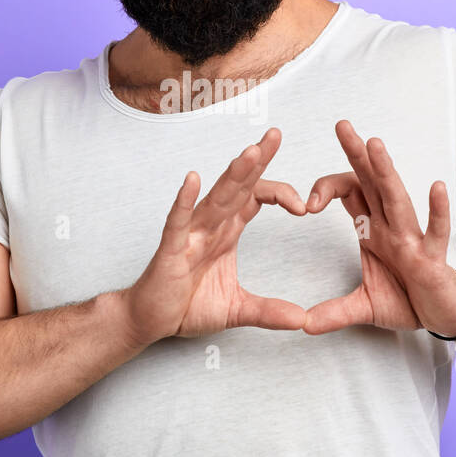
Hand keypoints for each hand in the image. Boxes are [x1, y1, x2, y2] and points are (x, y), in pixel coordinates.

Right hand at [122, 127, 308, 345]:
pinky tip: (193, 180)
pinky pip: (178, 222)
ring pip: (214, 198)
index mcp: (226, 231)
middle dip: (256, 160)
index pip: (255, 197)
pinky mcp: (170, 249)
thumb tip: (303, 321)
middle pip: (237, 186)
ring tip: (250, 152)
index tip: (305, 205)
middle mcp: (210, 225)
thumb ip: (269, 312)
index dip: (279, 193)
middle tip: (275, 134)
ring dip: (232, 175)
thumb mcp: (237, 309)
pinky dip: (185, 201)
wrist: (150, 322)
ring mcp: (189, 234)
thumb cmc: (187, 307)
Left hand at [302, 120, 455, 336]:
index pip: (350, 193)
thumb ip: (334, 312)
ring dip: (386, 172)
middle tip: (342, 125)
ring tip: (375, 145)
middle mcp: (393, 226)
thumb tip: (303, 325)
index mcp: (374, 229)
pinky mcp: (433, 258)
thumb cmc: (411, 300)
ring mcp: (414, 239)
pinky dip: (437, 211)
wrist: (446, 315)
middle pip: (371, 183)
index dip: (327, 190)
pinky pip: (436, 231)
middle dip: (357, 154)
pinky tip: (436, 187)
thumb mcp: (365, 307)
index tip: (305, 204)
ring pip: (398, 199)